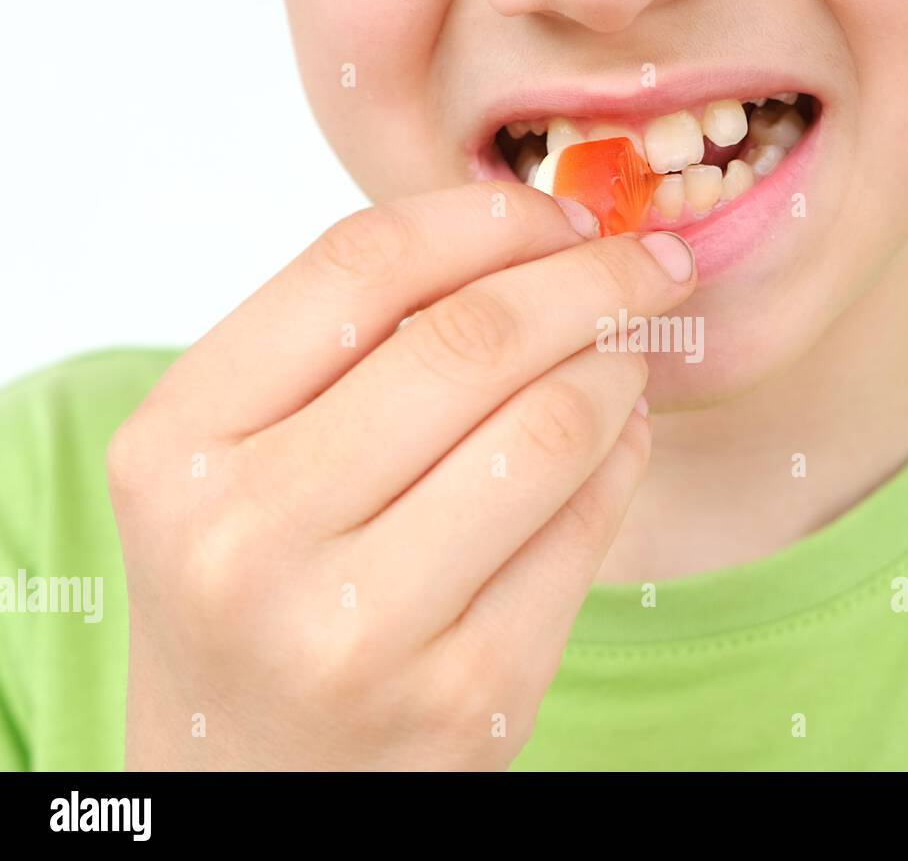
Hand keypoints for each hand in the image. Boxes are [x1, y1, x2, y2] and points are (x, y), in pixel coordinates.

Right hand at [107, 182, 695, 768]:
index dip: (486, 216)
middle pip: (470, 339)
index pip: (357, 267)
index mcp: (178, 448)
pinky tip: (623, 437)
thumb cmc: (254, 597)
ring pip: (550, 427)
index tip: (559, 212)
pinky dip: (627, 456)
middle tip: (645, 262)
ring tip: (629, 352)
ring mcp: (363, 627)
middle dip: (590, 277)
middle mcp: (253, 536)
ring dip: (619, 366)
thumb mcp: (234, 465)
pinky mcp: (470, 692)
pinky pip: (589, 527)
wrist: (251, 779)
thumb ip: (345, 353)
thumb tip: (534, 247)